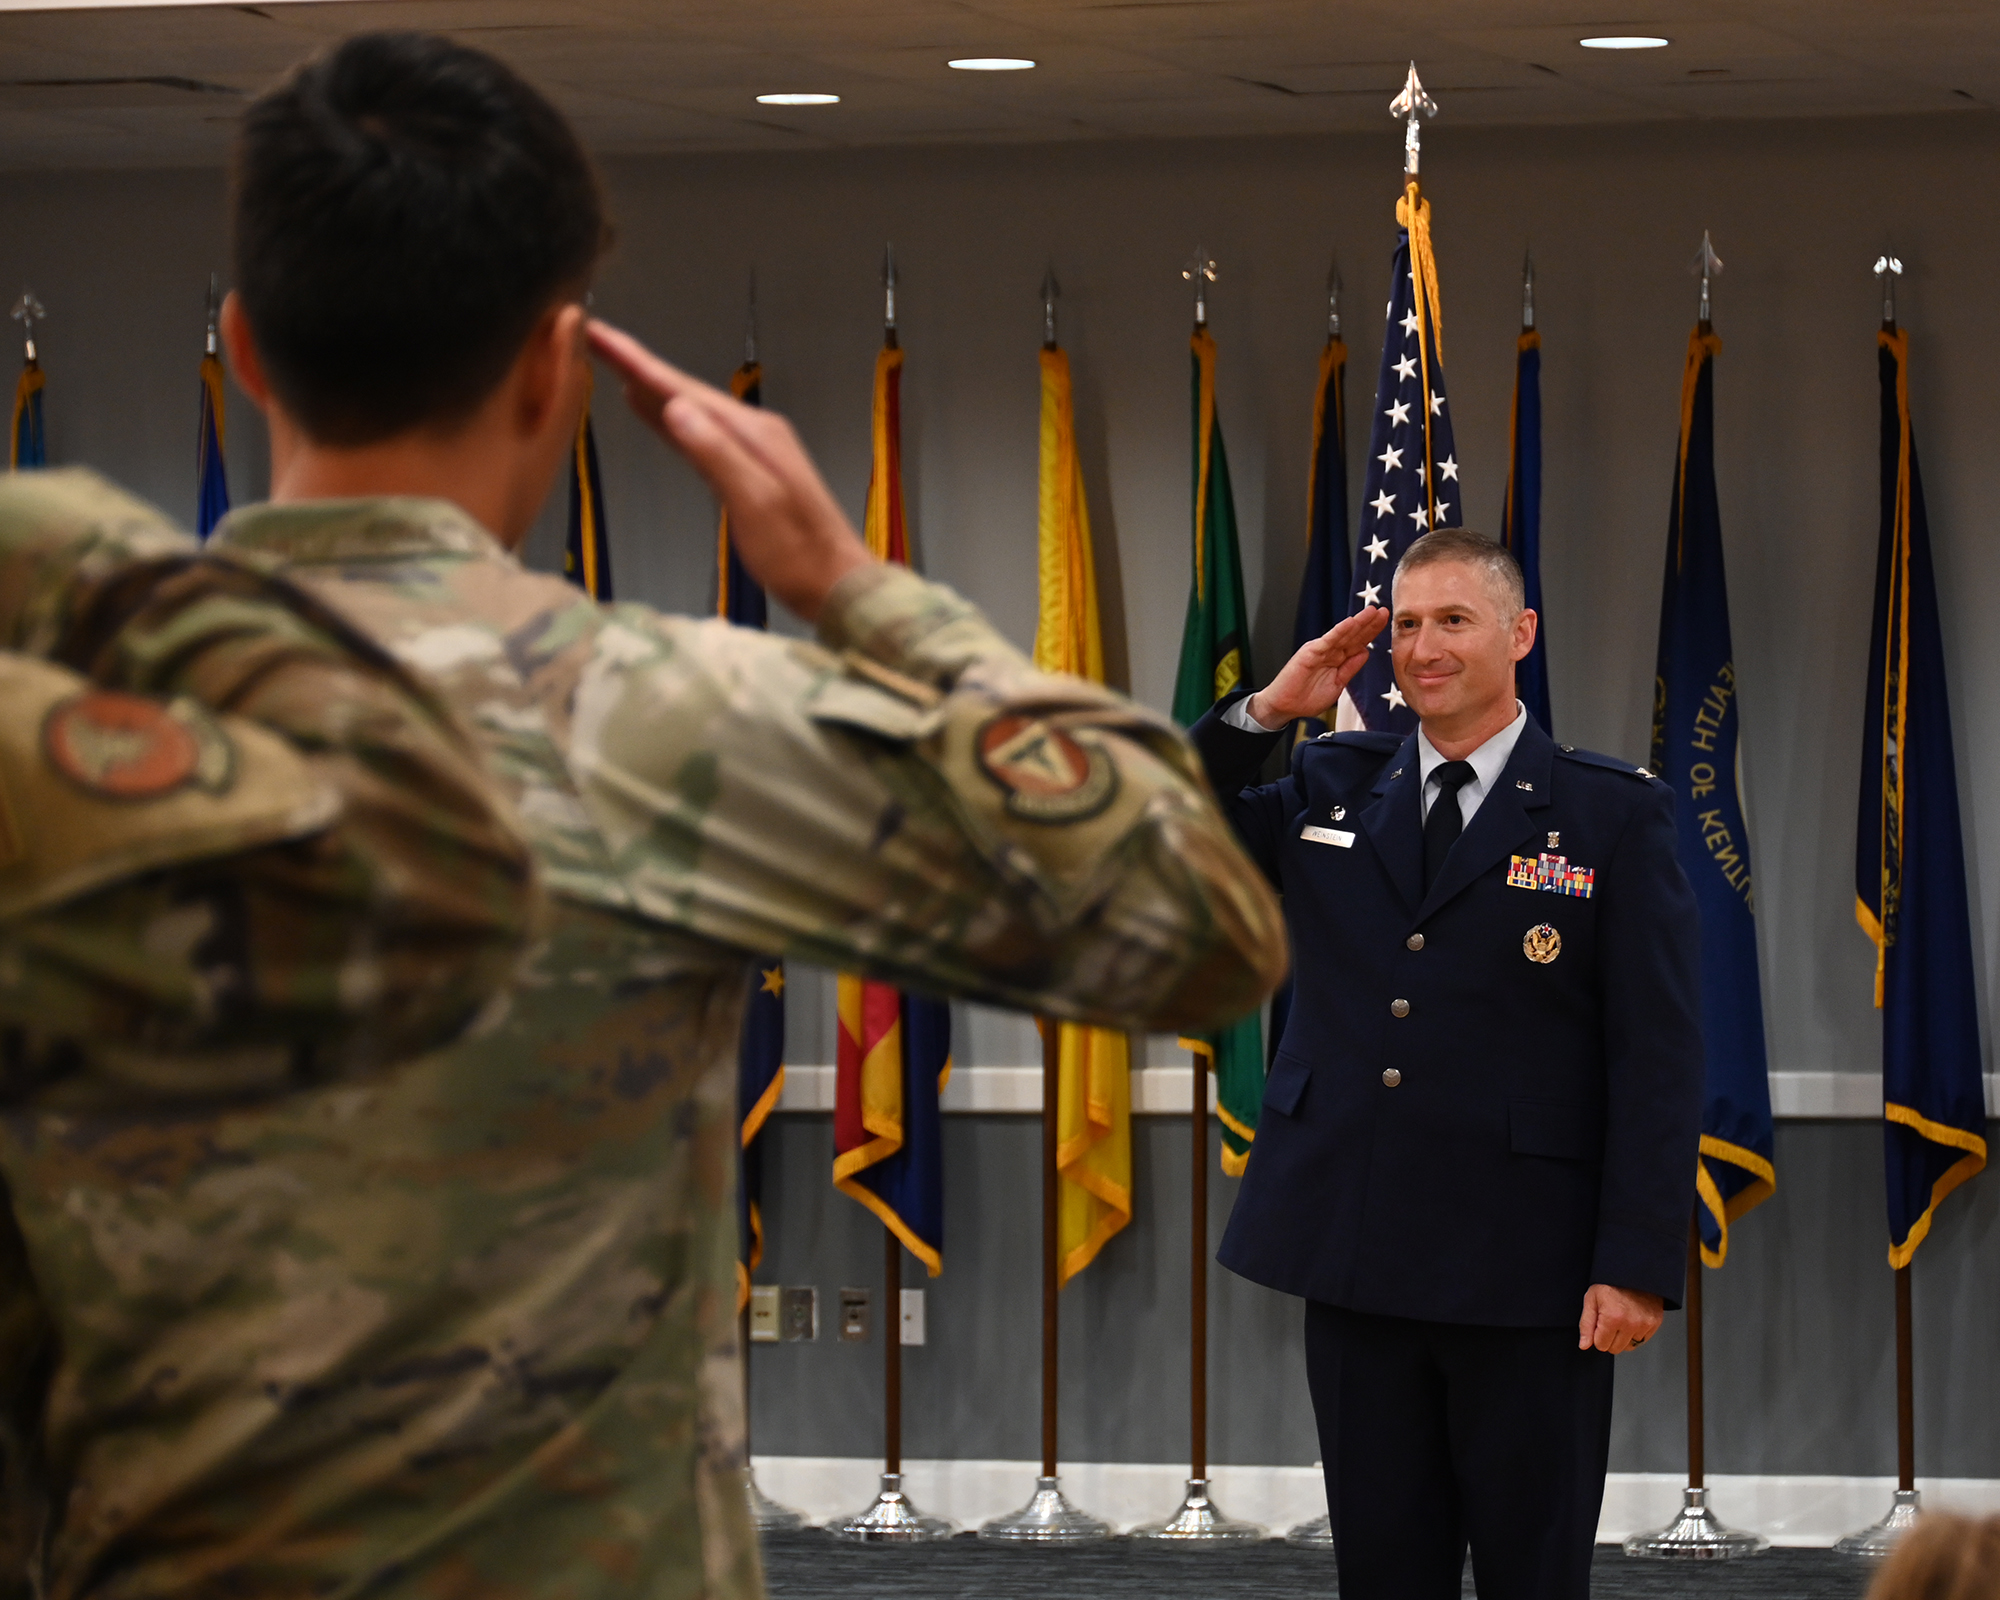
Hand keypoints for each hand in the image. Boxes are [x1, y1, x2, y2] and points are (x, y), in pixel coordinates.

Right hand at [586, 320, 870, 621]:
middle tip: (593, 338)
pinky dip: (673, 420)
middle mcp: (754, 431)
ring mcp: (753, 450)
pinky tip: (655, 413)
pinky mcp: (749, 471)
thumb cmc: (798, 554)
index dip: (637, 362)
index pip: (683, 389)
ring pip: (691, 410)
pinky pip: (701, 434)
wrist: (839, 585)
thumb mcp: (755, 503)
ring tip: (613, 365)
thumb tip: (676, 408)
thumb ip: (716, 455)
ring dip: (652, 388)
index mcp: (754, 432)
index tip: (598, 334)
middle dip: (638, 365)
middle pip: (685, 391)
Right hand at [1243, 608, 1388, 726]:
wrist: (1285, 706)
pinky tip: (1351, 622)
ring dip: (1358, 622)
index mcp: (1338, 659)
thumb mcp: (1337, 685)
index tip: (1385, 621)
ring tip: (1372, 611)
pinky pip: (1328, 640)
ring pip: (1343, 634)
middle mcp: (1330, 651)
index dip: (1372, 632)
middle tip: (1384, 611)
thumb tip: (1365, 653)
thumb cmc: (1306, 698)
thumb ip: (1350, 668)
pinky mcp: (1310, 652)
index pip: (1358, 643)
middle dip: (1369, 623)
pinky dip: (1339, 631)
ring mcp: (1320, 650)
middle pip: (1354, 635)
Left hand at [1578, 1283, 1664, 1353]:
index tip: (1600, 1322)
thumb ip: (1586, 1324)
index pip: (1601, 1345)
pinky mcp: (1655, 1323)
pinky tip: (1631, 1319)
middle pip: (1615, 1348)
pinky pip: (1642, 1340)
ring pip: (1629, 1346)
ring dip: (1623, 1337)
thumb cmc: (1610, 1283)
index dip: (1597, 1335)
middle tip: (1610, 1320)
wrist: (1633, 1271)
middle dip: (1609, 1338)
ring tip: (1621, 1318)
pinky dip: (1635, 1333)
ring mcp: (1645, 1324)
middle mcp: (1631, 1323)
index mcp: (1613, 1318)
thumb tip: (1584, 1345)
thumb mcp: (1591, 1299)